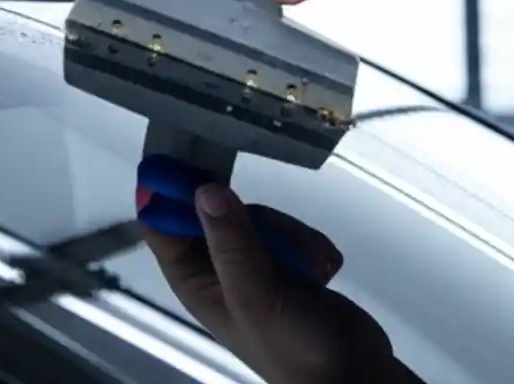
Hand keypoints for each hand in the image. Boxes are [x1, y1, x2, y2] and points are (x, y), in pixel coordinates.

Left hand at [142, 183, 420, 382]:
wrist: (354, 375)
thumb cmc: (294, 345)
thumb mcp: (256, 293)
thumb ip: (231, 242)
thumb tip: (203, 189)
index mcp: (192, 277)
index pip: (159, 220)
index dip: (164, 186)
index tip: (185, 152)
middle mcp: (216, 267)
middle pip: (216, 208)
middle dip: (254, 218)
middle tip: (278, 238)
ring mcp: (252, 263)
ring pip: (259, 217)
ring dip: (291, 236)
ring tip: (311, 268)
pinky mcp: (286, 263)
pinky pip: (290, 230)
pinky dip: (310, 245)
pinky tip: (323, 271)